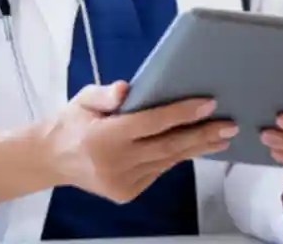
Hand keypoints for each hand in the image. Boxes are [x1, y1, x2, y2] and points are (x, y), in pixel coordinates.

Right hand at [42, 81, 238, 203]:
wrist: (53, 158)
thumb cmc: (73, 122)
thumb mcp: (83, 99)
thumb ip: (105, 94)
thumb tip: (127, 89)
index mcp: (103, 137)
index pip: (150, 123)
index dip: (181, 113)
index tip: (208, 104)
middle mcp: (115, 163)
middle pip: (167, 147)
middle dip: (202, 135)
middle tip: (230, 125)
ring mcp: (122, 182)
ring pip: (167, 161)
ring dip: (196, 148)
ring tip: (222, 136)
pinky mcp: (127, 192)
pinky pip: (158, 171)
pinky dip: (177, 157)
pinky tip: (195, 146)